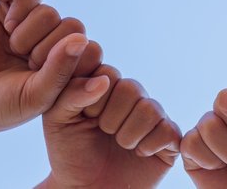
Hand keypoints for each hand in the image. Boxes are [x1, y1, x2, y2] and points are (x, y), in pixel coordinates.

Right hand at [0, 0, 101, 138]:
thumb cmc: (3, 104)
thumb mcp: (35, 96)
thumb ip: (61, 71)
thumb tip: (82, 40)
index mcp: (72, 67)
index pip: (90, 50)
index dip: (65, 64)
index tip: (42, 81)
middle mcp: (58, 44)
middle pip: (72, 28)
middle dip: (45, 49)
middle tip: (25, 64)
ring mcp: (38, 26)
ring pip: (50, 13)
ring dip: (28, 33)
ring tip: (13, 48)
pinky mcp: (16, 8)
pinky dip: (21, 8)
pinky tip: (7, 26)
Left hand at [38, 66, 180, 188]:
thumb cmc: (70, 153)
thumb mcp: (57, 120)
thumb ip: (71, 93)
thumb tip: (103, 80)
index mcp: (106, 84)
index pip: (108, 73)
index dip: (94, 97)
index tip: (85, 116)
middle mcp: (131, 95)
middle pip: (131, 88)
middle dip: (111, 118)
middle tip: (103, 132)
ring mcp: (152, 115)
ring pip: (150, 109)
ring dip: (128, 135)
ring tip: (120, 145)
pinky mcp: (169, 137)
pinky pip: (167, 131)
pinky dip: (148, 146)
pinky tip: (139, 153)